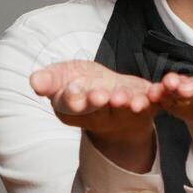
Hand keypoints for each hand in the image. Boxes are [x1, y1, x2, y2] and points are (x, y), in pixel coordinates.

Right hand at [30, 60, 158, 170]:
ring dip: (127, 103)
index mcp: (74, 108)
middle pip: (98, 109)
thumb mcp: (61, 77)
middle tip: (101, 96)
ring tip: (128, 98)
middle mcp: (99, 114)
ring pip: (125, 108)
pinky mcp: (146, 107)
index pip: (70, 105)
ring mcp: (123, 112)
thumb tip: (34, 82)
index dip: (74, 100)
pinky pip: (152, 103)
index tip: (75, 96)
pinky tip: (158, 90)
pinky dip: (155, 97)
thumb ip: (50, 80)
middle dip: (99, 102)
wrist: (109, 94)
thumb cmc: (81, 84)